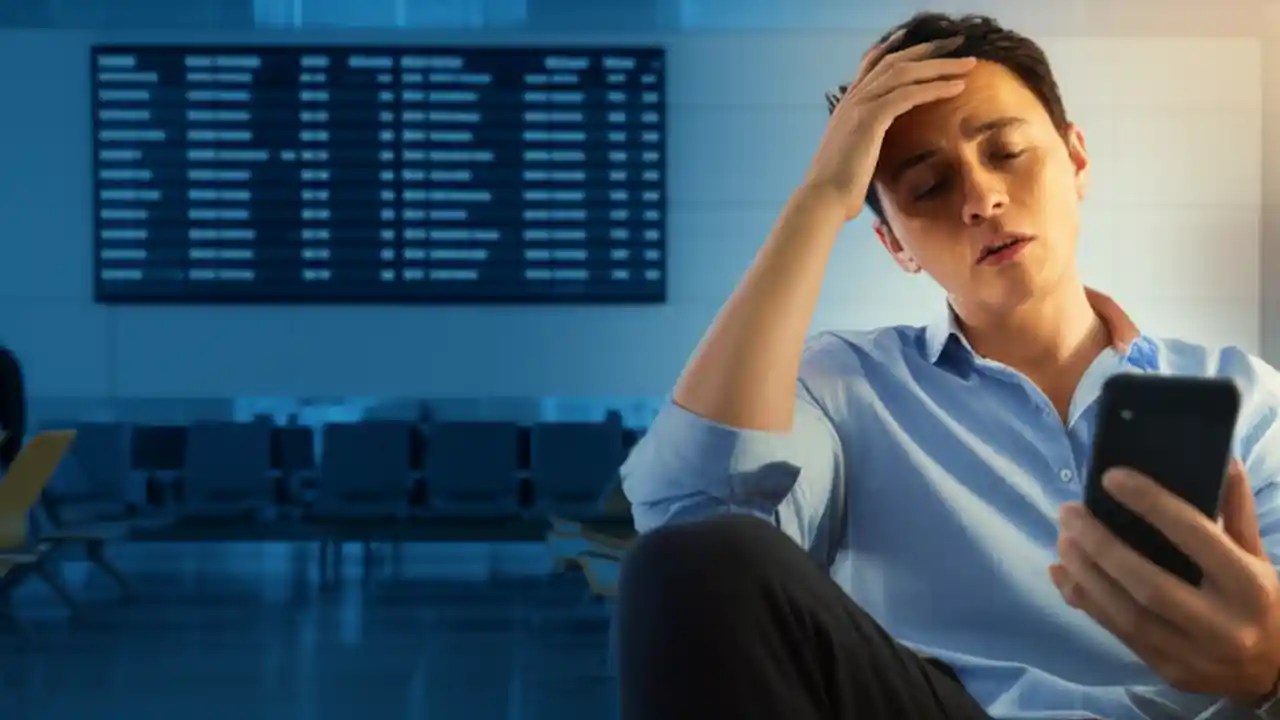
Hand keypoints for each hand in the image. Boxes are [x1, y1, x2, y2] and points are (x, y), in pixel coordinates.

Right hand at [802, 32, 976, 220]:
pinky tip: (957, 87)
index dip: (898, 49)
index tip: (924, 44)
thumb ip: (868, 142)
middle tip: (956, 43)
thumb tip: (884, 149)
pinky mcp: (870, 119)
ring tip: (968, 64)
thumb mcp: (855, 156)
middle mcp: (853, 99)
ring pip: (904, 72)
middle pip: (894, 61)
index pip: (873, 64)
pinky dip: (935, 88)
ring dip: (939, 65)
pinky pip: (908, 94)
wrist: (823, 199)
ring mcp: (860, 106)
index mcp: (848, 105)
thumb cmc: (840, 188)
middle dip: (928, 49)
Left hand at [1049, 460, 1279, 700]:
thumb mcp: (1258, 556)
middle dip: (1100, 545)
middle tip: (1068, 512)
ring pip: (1125, 614)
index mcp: (1248, 586)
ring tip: (1062, 539)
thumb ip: (1235, 511)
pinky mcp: (1169, 671)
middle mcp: (1222, 624)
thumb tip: (1222, 457)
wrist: (1276, 672)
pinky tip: (1062, 574)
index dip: (1151, 504)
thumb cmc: (1262, 601)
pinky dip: (1085, 600)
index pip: (1195, 536)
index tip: (1110, 477)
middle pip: (1149, 584)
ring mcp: (1193, 654)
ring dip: (1085, 573)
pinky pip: (1117, 633)